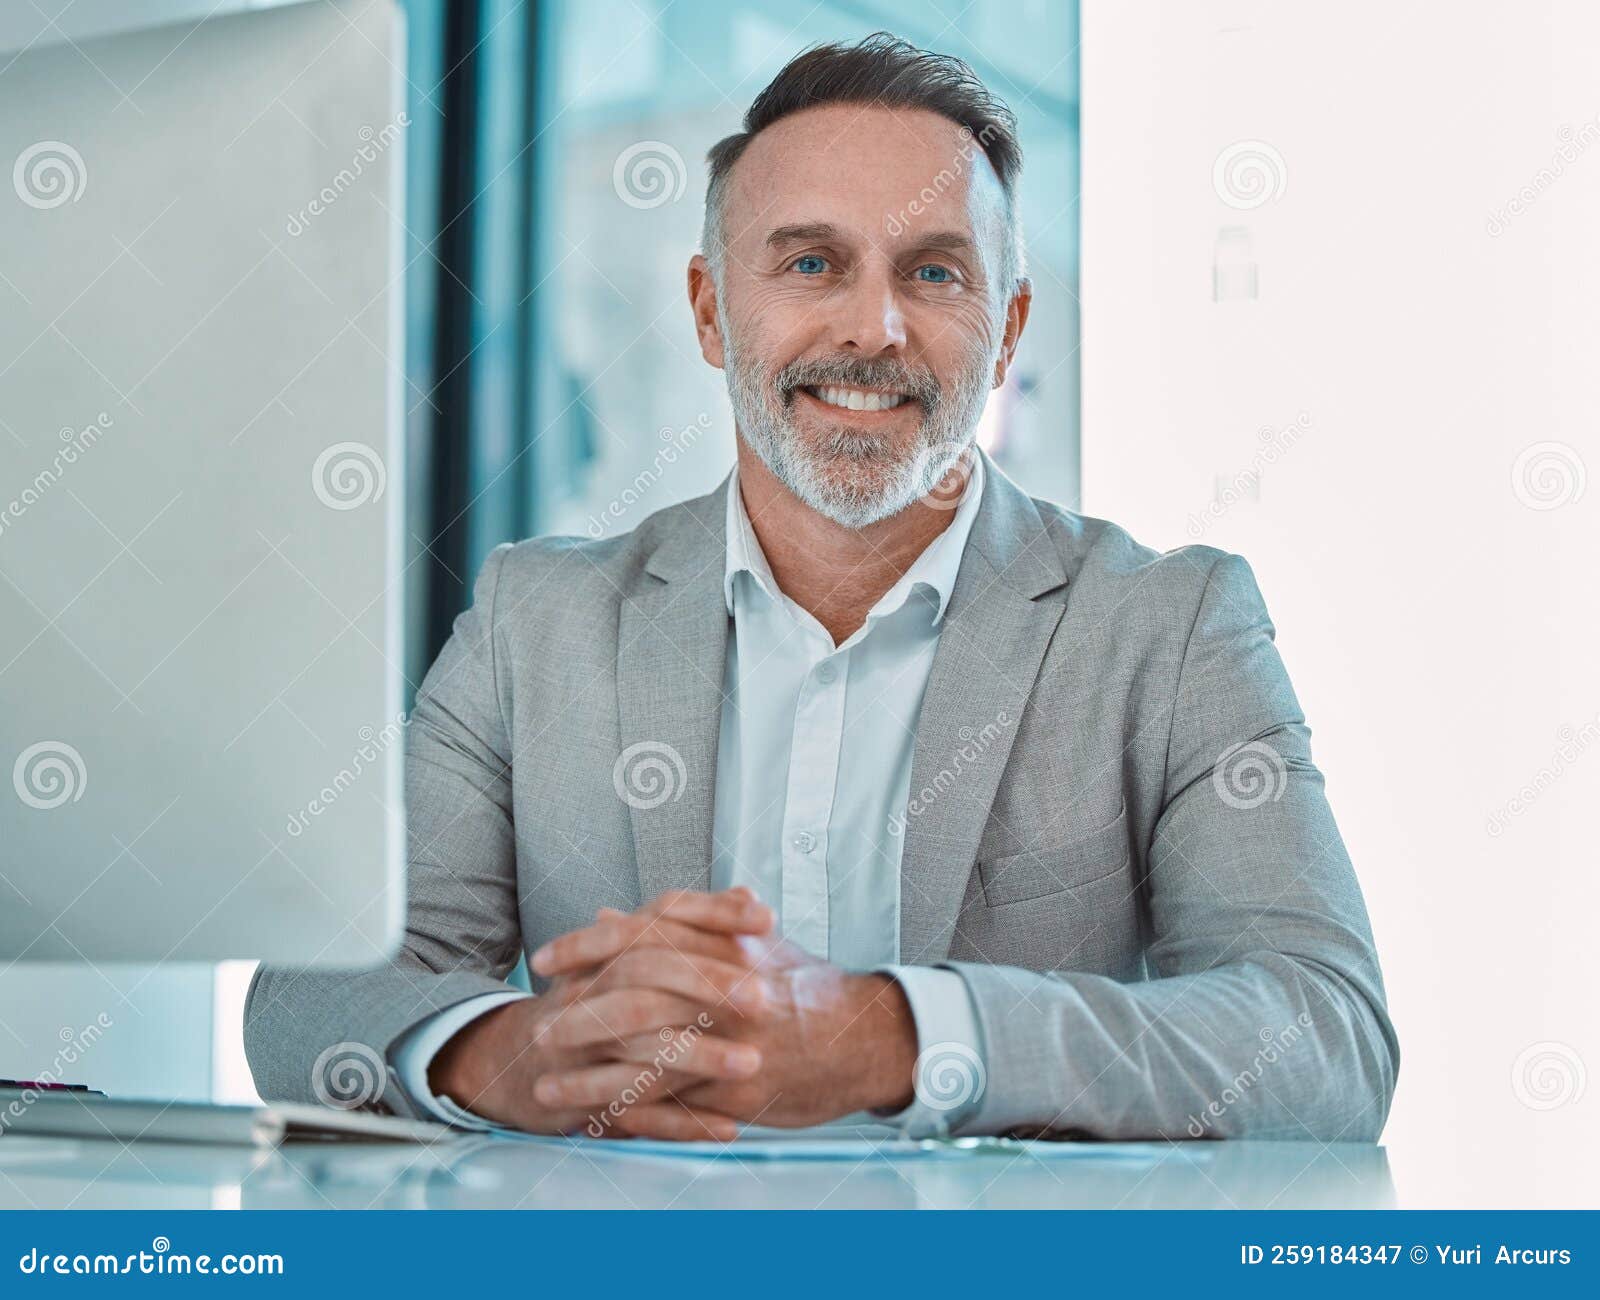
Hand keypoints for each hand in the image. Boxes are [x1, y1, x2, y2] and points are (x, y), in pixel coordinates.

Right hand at [429, 889, 775, 1139]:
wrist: (527, 1056)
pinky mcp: (587, 1101)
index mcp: (612, 947)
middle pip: (648, 976)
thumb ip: (697, 927)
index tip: (768, 919)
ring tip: (752, 1064)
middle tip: (764, 998)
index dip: (715, 913)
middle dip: (707, 984)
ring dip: (700, 1057)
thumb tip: (749, 894)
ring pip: (643, 1048)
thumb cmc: (602, 996)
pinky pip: (639, 1115)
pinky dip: (685, 1122)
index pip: (663, 914)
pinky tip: (729, 1127)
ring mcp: (585, 1046)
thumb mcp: (640, 953)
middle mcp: (592, 989)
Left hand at [530, 900, 918, 1128]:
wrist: (866, 1037)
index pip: (644, 932)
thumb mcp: (745, 943)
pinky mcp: (740, 1089)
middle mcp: (727, 986)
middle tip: (540, 1025)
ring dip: (589, 1075)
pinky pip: (675, 1103)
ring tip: (546, 1087)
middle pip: (637, 990)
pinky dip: (629, 1113)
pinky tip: (593, 1123)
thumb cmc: (802, 988)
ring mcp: (733, 1039)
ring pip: (648, 1053)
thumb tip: (605, 917)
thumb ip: (673, 928)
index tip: (547, 958)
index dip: (589, 945)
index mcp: (725, 941)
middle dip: (580, 1011)